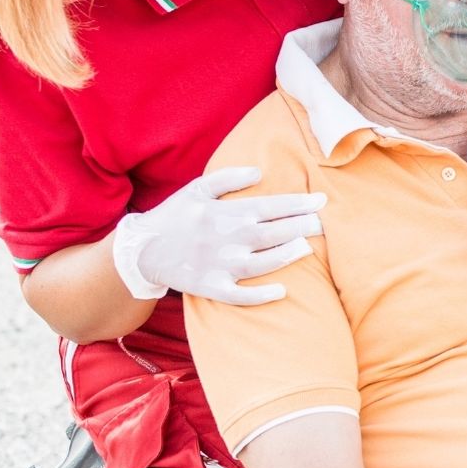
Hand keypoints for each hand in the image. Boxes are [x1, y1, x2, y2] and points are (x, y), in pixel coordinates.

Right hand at [111, 167, 325, 303]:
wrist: (142, 250)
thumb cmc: (174, 216)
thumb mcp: (197, 188)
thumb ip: (228, 178)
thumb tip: (260, 172)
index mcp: (225, 213)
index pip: (270, 206)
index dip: (298, 203)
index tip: (321, 200)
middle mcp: (226, 239)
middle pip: (273, 233)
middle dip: (302, 226)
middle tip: (325, 223)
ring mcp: (220, 265)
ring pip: (262, 262)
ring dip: (287, 255)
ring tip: (308, 247)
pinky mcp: (212, 287)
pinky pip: (240, 295)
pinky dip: (260, 295)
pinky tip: (282, 291)